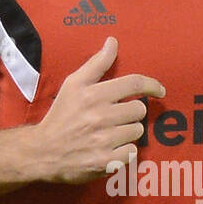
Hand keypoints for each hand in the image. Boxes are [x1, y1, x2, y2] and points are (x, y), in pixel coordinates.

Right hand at [32, 37, 165, 183]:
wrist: (43, 152)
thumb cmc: (61, 115)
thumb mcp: (73, 84)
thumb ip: (97, 63)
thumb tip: (113, 42)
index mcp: (93, 95)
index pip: (134, 84)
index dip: (152, 85)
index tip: (160, 91)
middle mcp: (100, 116)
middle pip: (139, 109)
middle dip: (131, 112)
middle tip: (115, 117)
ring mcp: (104, 140)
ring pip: (137, 131)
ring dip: (128, 132)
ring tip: (109, 133)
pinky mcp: (106, 161)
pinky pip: (132, 152)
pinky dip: (124, 151)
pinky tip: (109, 149)